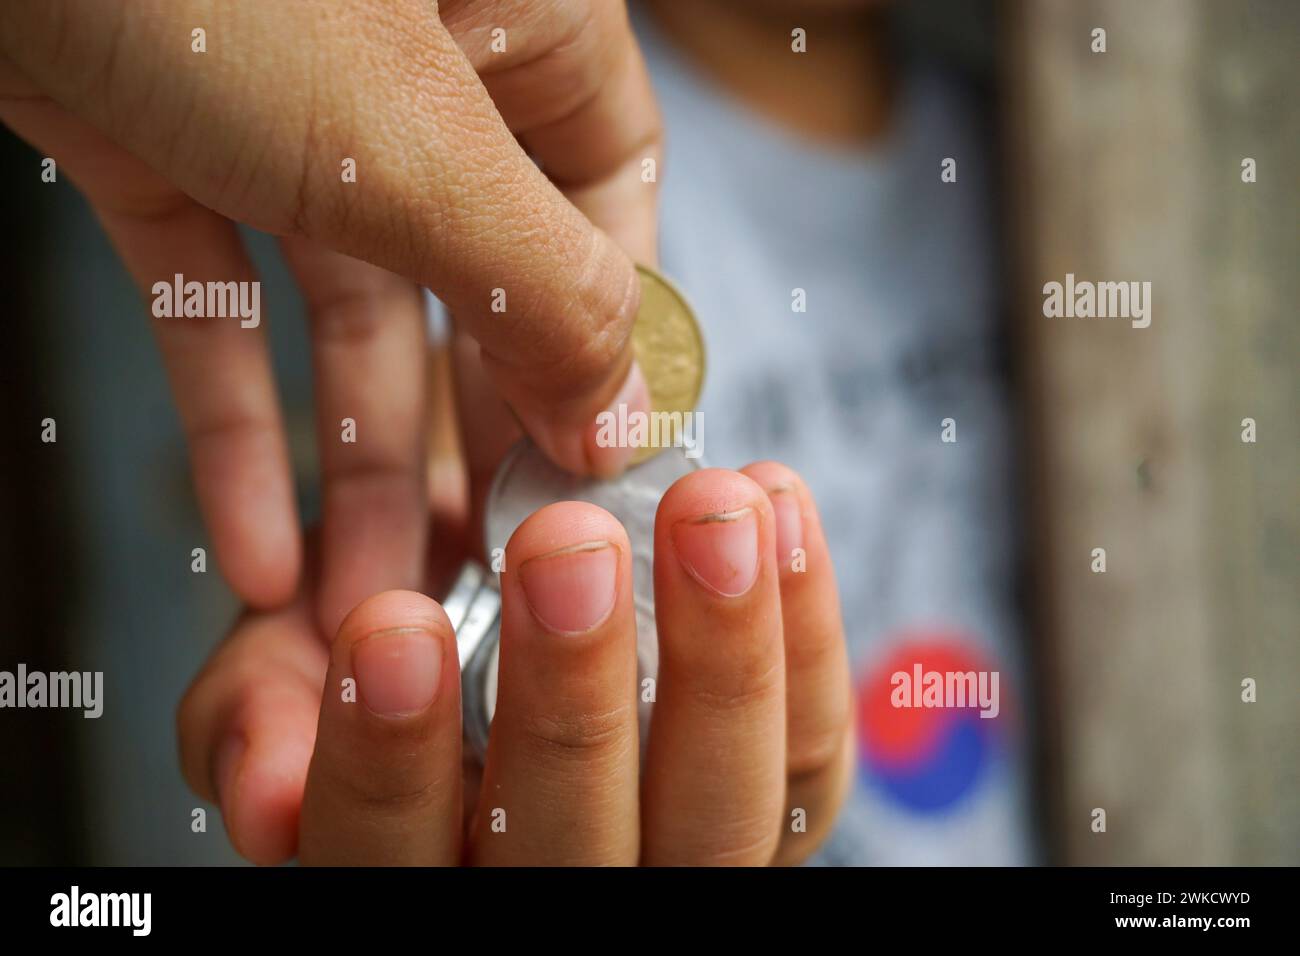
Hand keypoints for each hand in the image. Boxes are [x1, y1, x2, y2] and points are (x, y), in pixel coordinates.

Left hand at [0, 0, 660, 630]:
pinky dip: (233, 421)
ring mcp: (286, 108)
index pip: (608, 192)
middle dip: (464, 440)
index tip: (590, 459)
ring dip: (345, 467)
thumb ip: (543, 288)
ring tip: (358, 600)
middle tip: (471, 562)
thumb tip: (623, 413)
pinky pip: (222, 301)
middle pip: (475, 279)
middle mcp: (415, 62)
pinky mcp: (166, 142)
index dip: (610, 334)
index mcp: (520, 14)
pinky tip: (254, 537)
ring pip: (345, 314)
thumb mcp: (411, 145)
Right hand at [178, 464, 852, 864]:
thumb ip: (262, 708)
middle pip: (577, 849)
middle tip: (569, 546)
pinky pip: (814, 752)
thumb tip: (260, 788)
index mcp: (415, 867)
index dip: (390, 756)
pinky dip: (807, 629)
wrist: (512, 603)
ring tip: (716, 512)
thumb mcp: (296, 661)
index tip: (392, 621)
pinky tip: (779, 508)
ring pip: (725, 811)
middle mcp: (555, 889)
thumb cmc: (408, 639)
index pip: (389, 852)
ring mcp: (681, 857)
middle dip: (576, 696)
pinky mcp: (776, 804)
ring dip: (726, 656)